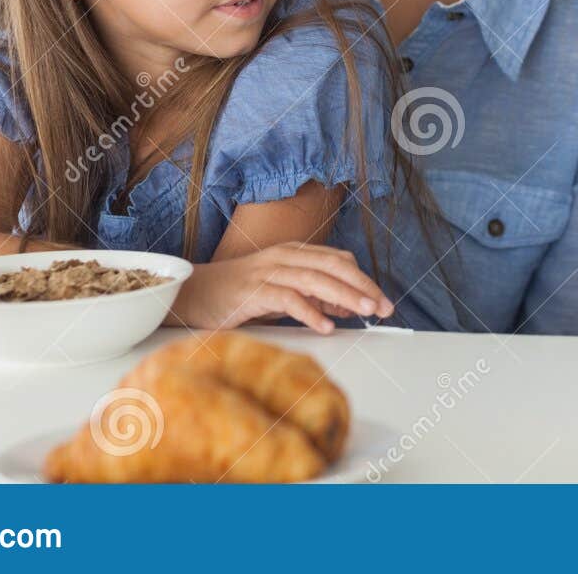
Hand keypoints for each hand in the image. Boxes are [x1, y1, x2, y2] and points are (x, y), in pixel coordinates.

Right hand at [166, 243, 393, 332]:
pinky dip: (310, 311)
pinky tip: (326, 325)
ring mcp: (267, 271)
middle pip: (333, 266)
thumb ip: (312, 295)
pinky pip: (287, 298)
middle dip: (363, 286)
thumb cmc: (239, 293)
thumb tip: (346, 306)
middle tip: (384, 307)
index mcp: (293, 253)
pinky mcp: (252, 291)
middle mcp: (284, 257)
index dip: (363, 279)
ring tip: (364, 312)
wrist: (194, 293)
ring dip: (344, 296)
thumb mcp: (282, 291)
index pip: (338, 260)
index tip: (381, 300)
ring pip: (315, 279)